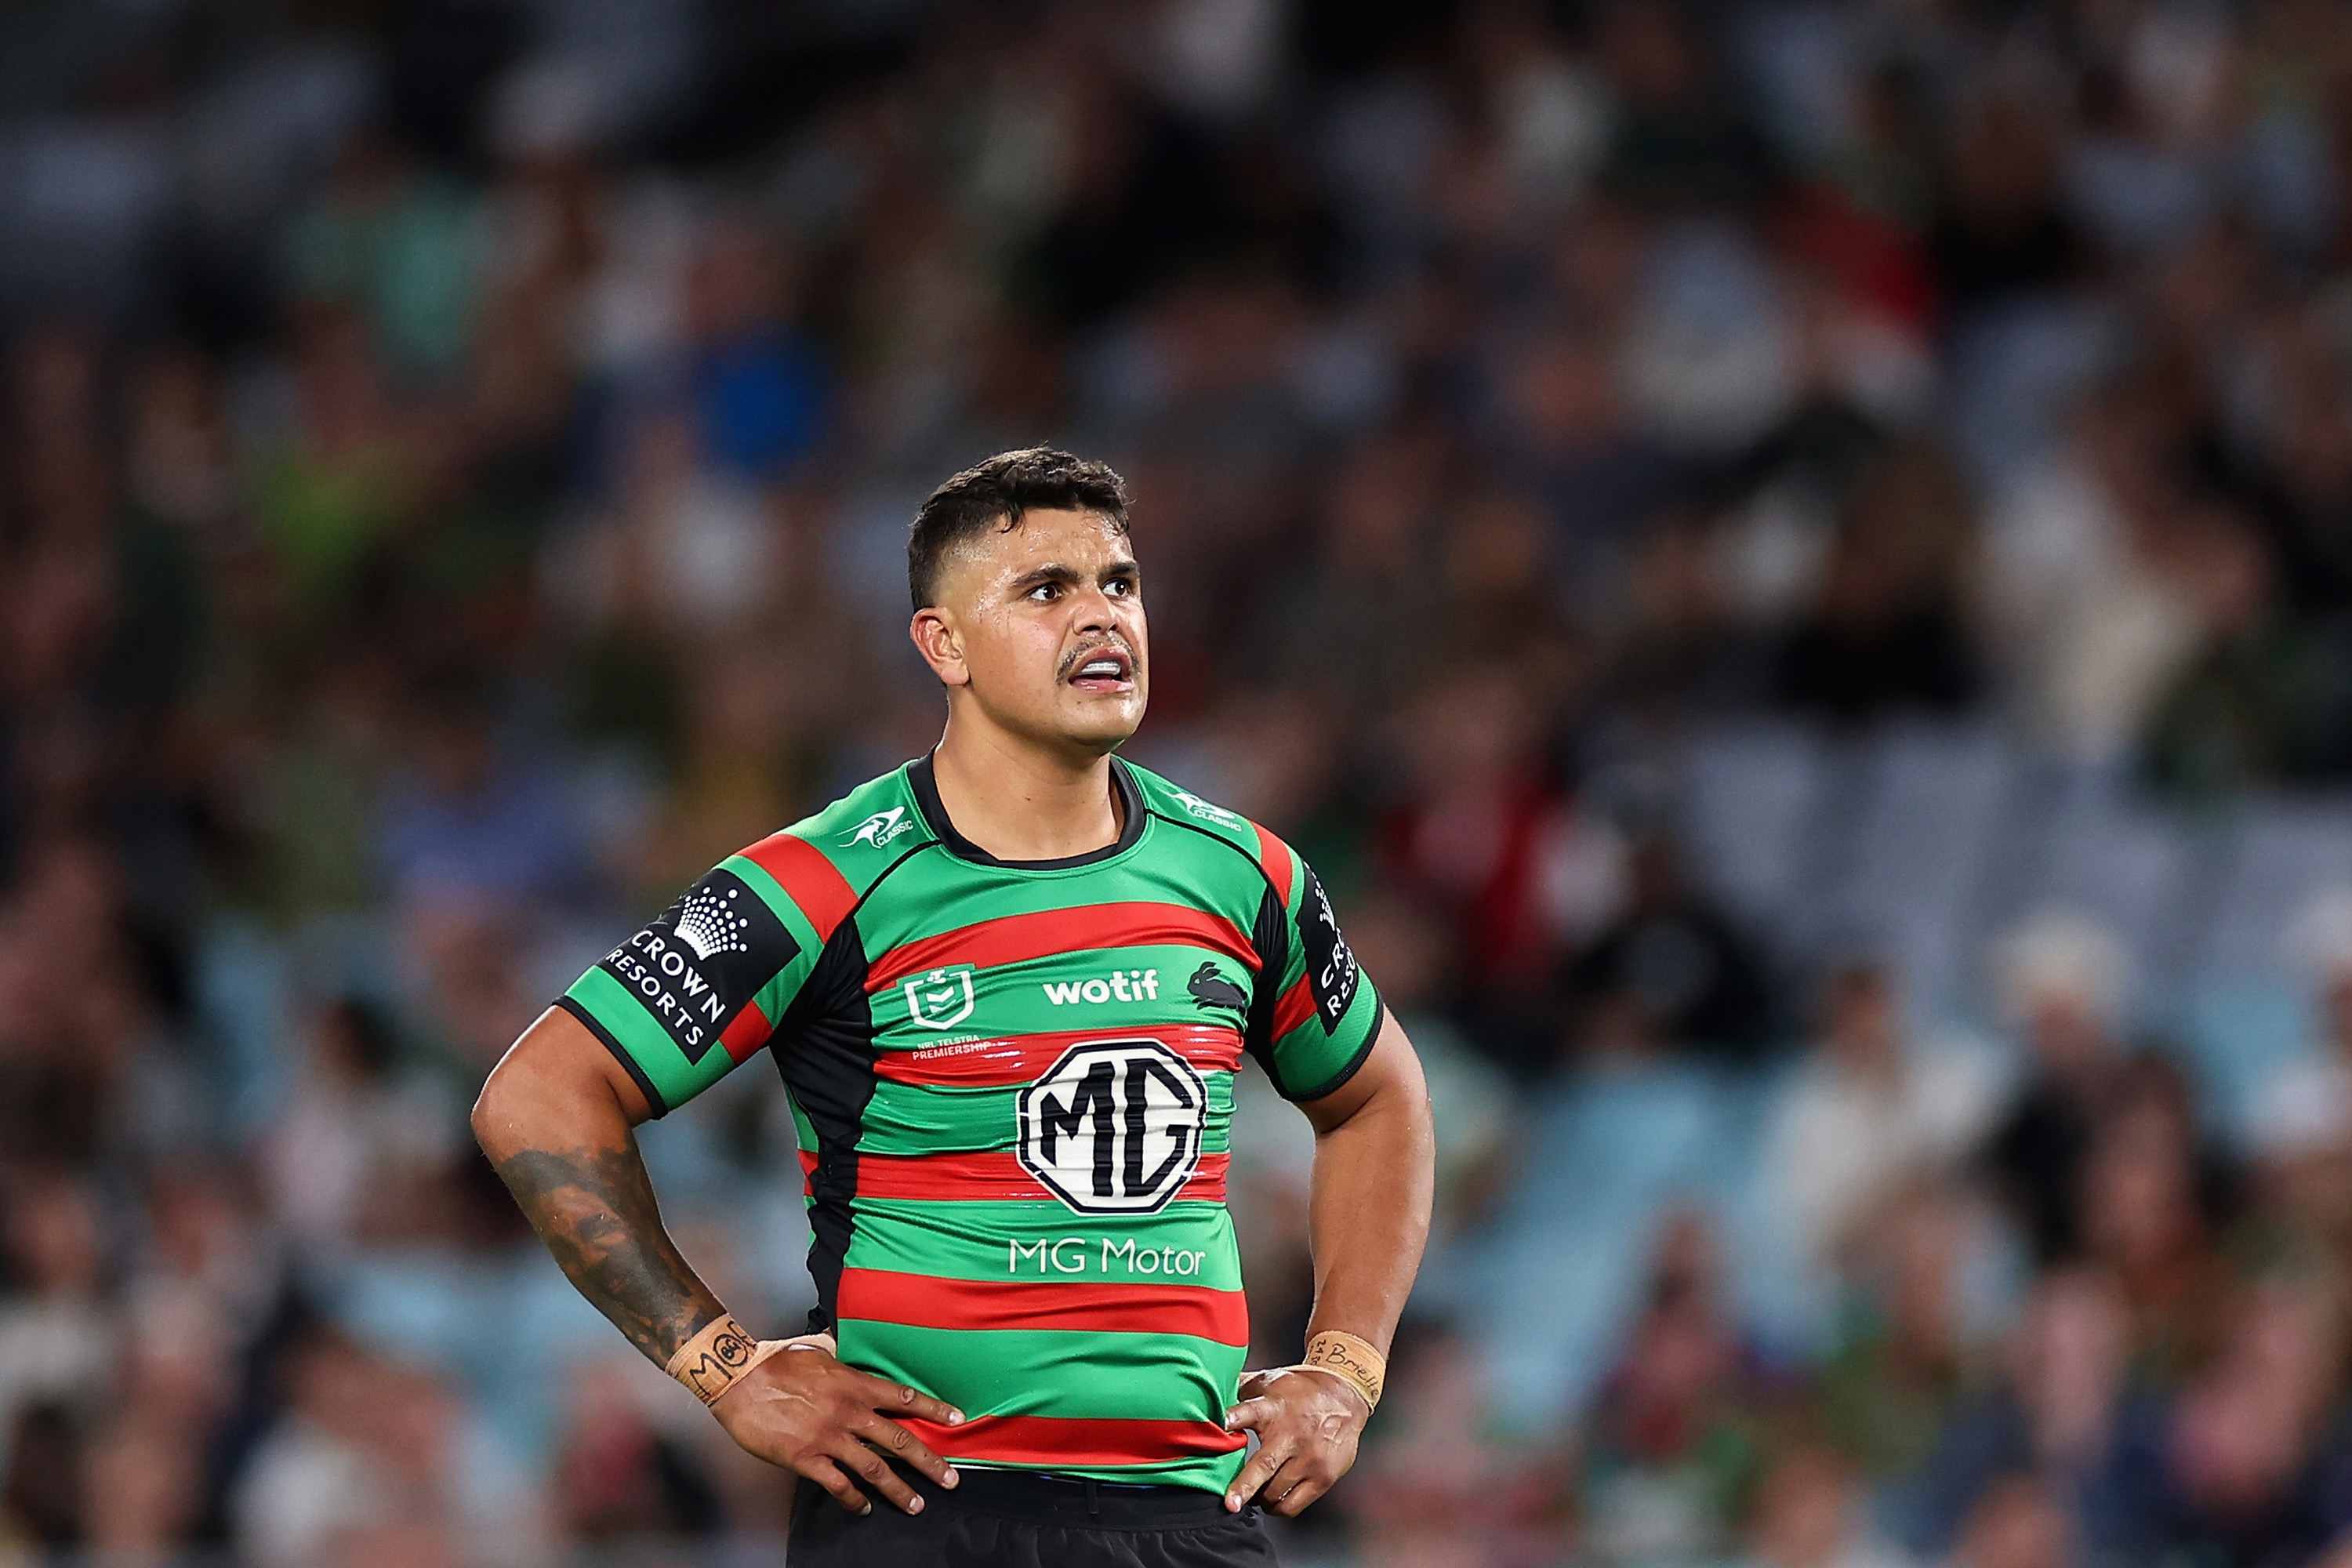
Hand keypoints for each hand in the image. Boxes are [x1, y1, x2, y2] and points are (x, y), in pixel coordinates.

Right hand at [710, 1336, 964, 1515]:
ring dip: (898, 1490)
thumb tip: (845, 1342)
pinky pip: (838, 1484)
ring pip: (874, 1469)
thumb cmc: (774, 1361)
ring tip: (916, 1504)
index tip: (957, 1418)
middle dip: (929, 1461)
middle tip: (950, 1479)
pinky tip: (863, 1508)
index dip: (933, 1409)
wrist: (738, 1380)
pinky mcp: (805, 1458)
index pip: (902, 1397)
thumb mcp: (816, 1350)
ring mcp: (828, 1437)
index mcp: (853, 1383)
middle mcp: (848, 1412)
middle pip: (898, 1440)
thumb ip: (839, 1352)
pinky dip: (854, 1499)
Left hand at [1221, 1364, 1368, 1516]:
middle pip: (1264, 1464)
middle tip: (1229, 1504)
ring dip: (1257, 1498)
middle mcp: (1292, 1434)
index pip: (1250, 1410)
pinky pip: (1293, 1505)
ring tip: (1250, 1496)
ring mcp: (1310, 1458)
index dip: (1232, 1418)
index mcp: (1273, 1407)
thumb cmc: (1299, 1390)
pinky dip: (1277, 1508)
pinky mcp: (1323, 1476)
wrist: (1345, 1396)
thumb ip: (1238, 1390)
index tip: (1219, 1424)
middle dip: (1244, 1486)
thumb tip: (1203, 1390)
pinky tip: (1270, 1500)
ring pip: (1276, 1492)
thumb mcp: (1269, 1382)